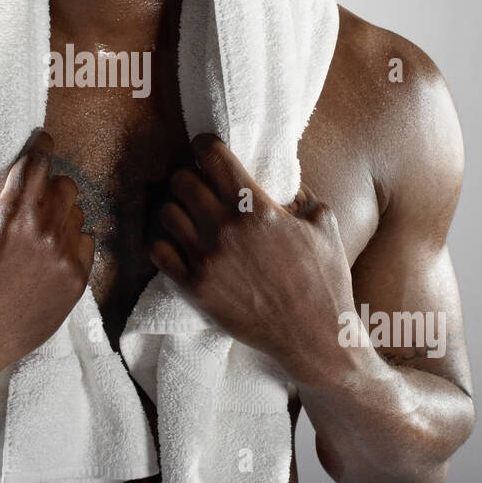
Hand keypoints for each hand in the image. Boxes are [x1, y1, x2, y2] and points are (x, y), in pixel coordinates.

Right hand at [0, 128, 95, 389]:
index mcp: (11, 216)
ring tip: (39, 227)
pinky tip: (51, 251)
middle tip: (32, 195)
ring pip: (77, 215)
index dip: (40, 146)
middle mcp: (45, 233)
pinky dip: (71, 242)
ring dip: (60, 214)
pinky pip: (86, 245)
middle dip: (48, 184)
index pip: (37, 162)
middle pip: (64, 185)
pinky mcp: (75, 285)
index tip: (41, 141)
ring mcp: (65, 260)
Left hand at [148, 132, 354, 370]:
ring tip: (187, 214)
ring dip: (175, 208)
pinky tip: (176, 242)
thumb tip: (283, 184)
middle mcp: (225, 228)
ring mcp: (206, 259)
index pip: (212, 156)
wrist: (314, 337)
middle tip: (197, 184)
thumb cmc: (324, 280)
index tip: (205, 148)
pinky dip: (163, 242)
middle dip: (189, 176)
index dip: (205, 145)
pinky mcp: (194, 287)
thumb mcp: (324, 224)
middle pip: (182, 181)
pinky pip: (157, 251)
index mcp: (256, 207)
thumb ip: (301, 196)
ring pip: (166, 213)